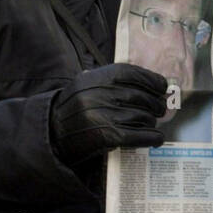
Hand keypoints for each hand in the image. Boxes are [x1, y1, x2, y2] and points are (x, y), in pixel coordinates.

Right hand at [49, 63, 168, 167]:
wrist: (51, 134)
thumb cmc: (73, 110)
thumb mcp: (86, 87)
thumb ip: (112, 82)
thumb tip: (150, 84)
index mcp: (95, 78)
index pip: (132, 73)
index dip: (151, 80)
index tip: (162, 86)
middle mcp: (100, 94)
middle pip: (141, 96)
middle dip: (155, 103)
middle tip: (160, 108)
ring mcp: (104, 115)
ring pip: (142, 116)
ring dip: (151, 121)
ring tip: (151, 123)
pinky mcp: (108, 135)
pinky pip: (139, 135)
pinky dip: (152, 137)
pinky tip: (156, 138)